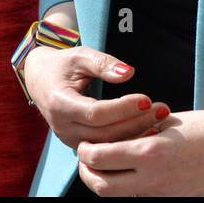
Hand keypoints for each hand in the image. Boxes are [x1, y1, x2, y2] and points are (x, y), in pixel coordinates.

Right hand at [22, 46, 168, 149]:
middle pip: (104, 133)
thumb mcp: (80, 56)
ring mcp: (68, 139)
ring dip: (135, 133)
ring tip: (160, 119)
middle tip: (162, 110)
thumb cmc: (62, 64)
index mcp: (59, 103)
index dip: (123, 108)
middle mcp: (62, 126)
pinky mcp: (77, 144)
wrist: (40, 79)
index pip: (96, 113)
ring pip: (106, 144)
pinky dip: (127, 140)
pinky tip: (148, 130)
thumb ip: (104, 64)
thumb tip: (129, 73)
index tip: (147, 99)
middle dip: (136, 122)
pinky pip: (104, 146)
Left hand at [76, 108, 203, 196]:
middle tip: (86, 159)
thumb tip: (117, 137)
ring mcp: (163, 194)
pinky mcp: (173, 200)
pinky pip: (140, 197)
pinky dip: (128, 187)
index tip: (84, 143)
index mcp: (149, 152)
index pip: (99, 157)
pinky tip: (130, 172)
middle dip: (87, 172)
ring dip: (104, 183)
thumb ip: (140, 132)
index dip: (85, 151)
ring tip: (104, 167)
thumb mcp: (168, 122)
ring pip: (118, 196)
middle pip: (102, 186)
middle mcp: (153, 178)